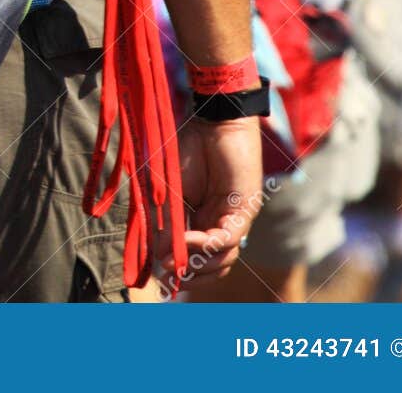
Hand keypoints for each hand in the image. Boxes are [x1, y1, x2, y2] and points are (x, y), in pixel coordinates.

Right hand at [168, 115, 263, 286]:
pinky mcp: (244, 211)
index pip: (196, 259)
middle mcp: (220, 226)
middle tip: (167, 276)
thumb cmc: (188, 150)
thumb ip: (164, 222)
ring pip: (223, 260)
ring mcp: (234, 220)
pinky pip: (227, 239)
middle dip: (190, 276)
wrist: (212, 122)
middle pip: (212, 268)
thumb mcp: (168, 191)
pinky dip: (205, 243)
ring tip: (174, 258)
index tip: (157, 278)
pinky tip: (186, 238)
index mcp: (201, 222)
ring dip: (197, 263)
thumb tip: (157, 256)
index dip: (179, 272)